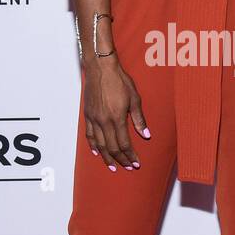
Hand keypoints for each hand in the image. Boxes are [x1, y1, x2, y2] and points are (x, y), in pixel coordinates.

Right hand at [82, 56, 149, 170]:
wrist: (101, 68)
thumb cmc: (119, 80)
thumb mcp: (134, 98)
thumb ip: (139, 119)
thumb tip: (146, 135)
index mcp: (117, 118)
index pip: (124, 144)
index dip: (130, 156)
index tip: (136, 163)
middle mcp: (104, 121)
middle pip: (112, 147)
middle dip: (121, 160)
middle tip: (128, 167)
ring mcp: (94, 119)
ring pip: (100, 144)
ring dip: (107, 157)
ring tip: (113, 166)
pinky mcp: (88, 115)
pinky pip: (89, 135)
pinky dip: (93, 145)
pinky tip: (96, 152)